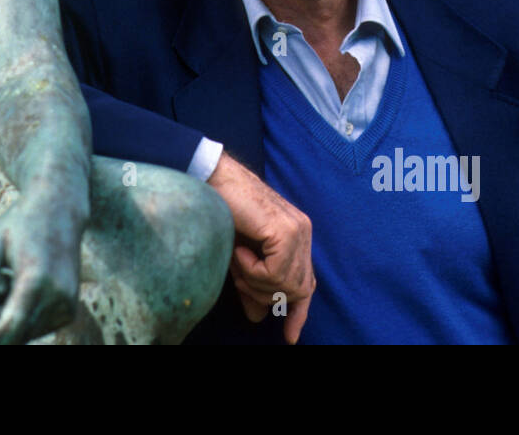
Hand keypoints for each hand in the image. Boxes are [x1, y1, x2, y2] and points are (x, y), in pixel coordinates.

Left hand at [0, 186, 84, 343]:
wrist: (59, 210)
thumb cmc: (19, 225)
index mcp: (37, 279)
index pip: (9, 328)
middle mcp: (58, 297)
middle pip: (16, 336)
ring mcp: (67, 306)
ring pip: (25, 335)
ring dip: (7, 319)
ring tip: (6, 282)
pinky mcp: (69, 310)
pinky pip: (36, 327)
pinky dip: (21, 316)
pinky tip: (18, 286)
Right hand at [208, 152, 315, 343]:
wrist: (212, 180)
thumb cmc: (222, 212)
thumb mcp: (239, 257)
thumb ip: (251, 284)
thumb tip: (257, 316)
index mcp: (297, 235)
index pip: (306, 283)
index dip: (299, 313)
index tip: (290, 338)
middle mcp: (303, 232)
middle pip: (297, 289)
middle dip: (263, 293)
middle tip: (238, 274)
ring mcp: (298, 230)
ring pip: (286, 285)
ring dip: (254, 281)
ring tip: (236, 258)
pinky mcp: (286, 231)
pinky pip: (275, 273)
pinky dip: (252, 271)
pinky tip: (239, 250)